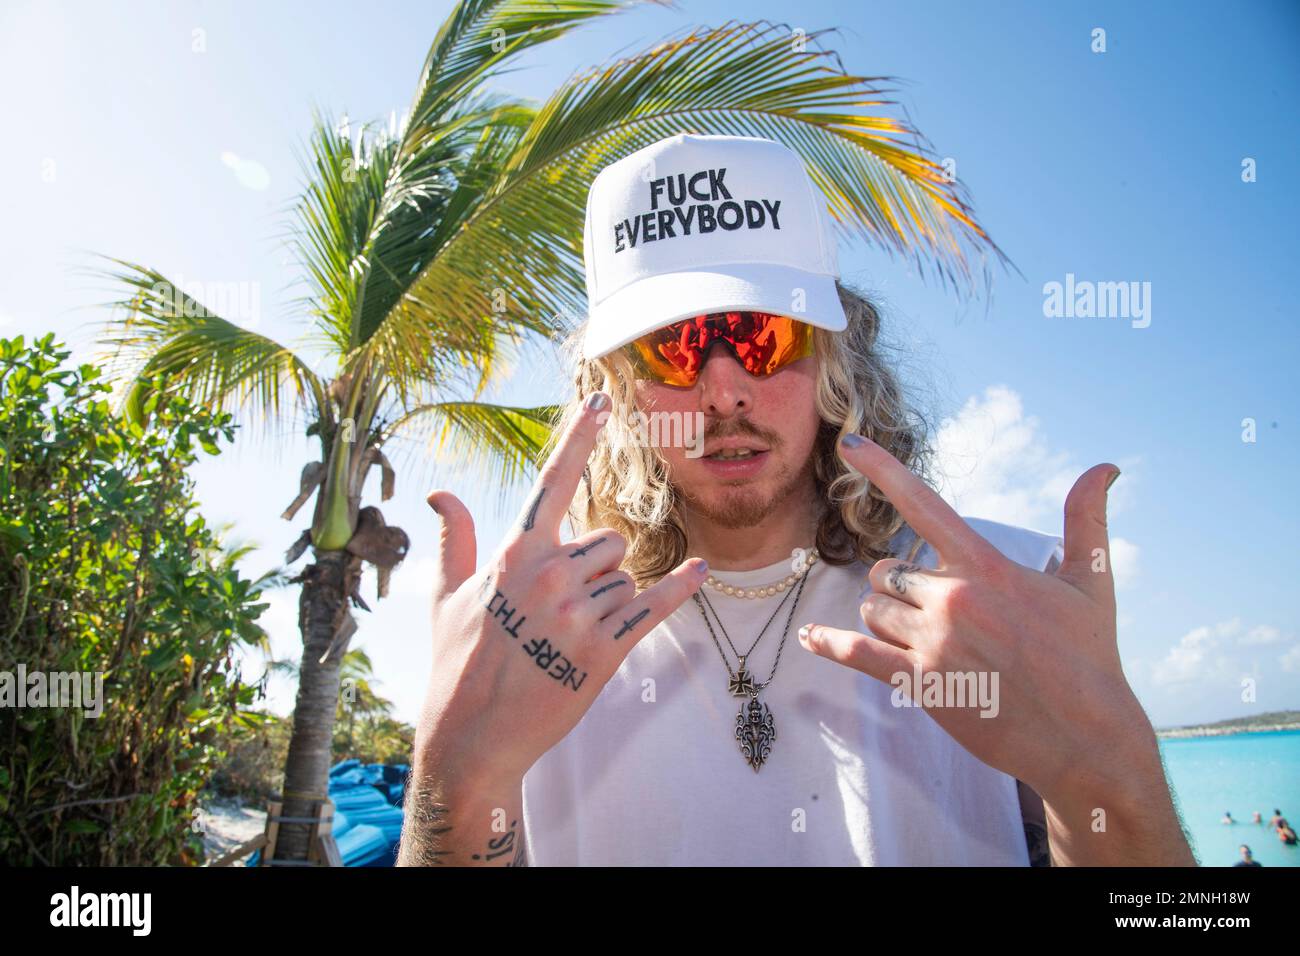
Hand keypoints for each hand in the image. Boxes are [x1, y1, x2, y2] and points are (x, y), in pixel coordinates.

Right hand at [414, 392, 708, 788]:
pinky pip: (655, 607)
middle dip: (595, 567)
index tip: (601, 401)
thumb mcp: (447, 595)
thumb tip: (440, 494)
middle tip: (559, 609)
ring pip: (625, 577)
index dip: (578, 438)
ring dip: (610, 599)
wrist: (470, 738)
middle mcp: (550, 574)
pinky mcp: (606, 651)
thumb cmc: (455, 662)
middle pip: (607, 541)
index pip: (552, 481)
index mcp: (513, 553)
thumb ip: (455, 539)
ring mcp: (580, 613)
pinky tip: (701, 572)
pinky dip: (680, 590)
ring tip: (569, 635)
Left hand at [798, 433, 1152, 804]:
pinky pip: (857, 654)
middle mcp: (953, 598)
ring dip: (887, 620)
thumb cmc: (1090, 657)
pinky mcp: (921, 683)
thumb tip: (1104, 466)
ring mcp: (933, 642)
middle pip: (887, 571)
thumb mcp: (1092, 583)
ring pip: (873, 610)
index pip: (924, 504)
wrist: (1086, 738)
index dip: (884, 470)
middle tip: (938, 613)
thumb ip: (1085, 520)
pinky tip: (811, 637)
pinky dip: (830, 644)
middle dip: (901, 588)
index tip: (850, 443)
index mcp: (986, 567)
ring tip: (931, 641)